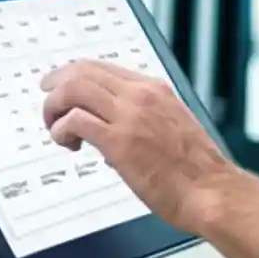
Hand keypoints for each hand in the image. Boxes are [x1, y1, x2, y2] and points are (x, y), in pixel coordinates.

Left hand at [41, 61, 237, 233]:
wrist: (211, 189)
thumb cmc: (197, 168)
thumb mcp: (172, 126)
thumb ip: (143, 121)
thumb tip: (111, 131)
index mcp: (155, 89)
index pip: (103, 67)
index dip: (75, 75)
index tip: (62, 86)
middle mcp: (141, 95)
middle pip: (83, 71)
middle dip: (56, 85)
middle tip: (48, 102)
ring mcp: (129, 116)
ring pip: (73, 89)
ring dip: (54, 107)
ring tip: (56, 129)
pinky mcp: (119, 141)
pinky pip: (75, 121)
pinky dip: (61, 130)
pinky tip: (69, 144)